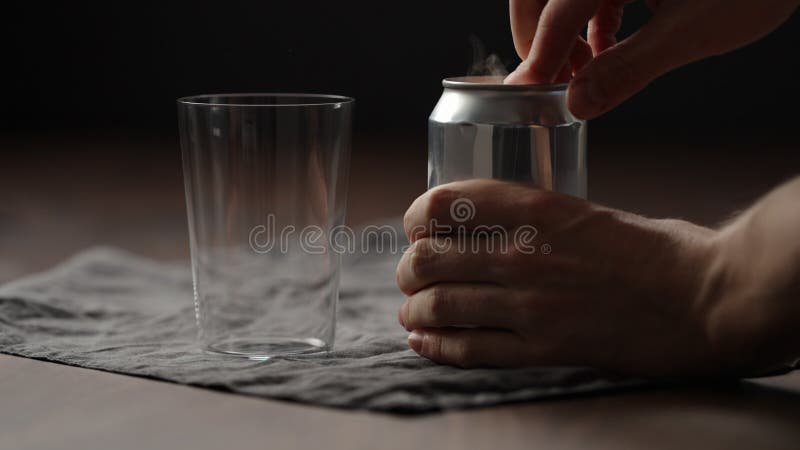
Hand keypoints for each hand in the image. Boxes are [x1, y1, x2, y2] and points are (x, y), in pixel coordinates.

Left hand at [395, 179, 731, 375]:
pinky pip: (468, 350)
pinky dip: (435, 347)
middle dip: (410, 269)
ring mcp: (530, 305)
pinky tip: (424, 342)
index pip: (443, 204)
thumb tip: (478, 228)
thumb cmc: (651, 250)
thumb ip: (529, 218)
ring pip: (439, 306)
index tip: (416, 227)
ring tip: (414, 311)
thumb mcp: (582, 211)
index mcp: (535, 209)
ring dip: (415, 309)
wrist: (703, 298)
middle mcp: (523, 254)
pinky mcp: (543, 348)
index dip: (416, 217)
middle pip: (428, 259)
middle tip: (414, 274)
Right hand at [505, 0, 798, 118]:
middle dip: (540, 40)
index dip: (539, 57)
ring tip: (580, 72)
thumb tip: (579, 103)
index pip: (556, 10)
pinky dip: (590, 19)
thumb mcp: (691, 29)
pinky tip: (604, 46)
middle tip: (550, 83)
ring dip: (562, 33)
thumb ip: (628, 68)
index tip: (525, 95)